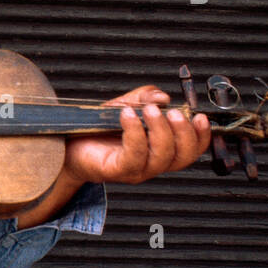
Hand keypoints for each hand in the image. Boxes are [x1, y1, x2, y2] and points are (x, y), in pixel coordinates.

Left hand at [64, 86, 211, 184]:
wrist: (66, 145)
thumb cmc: (97, 129)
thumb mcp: (125, 106)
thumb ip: (145, 98)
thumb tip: (163, 96)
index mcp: (160, 150)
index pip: (192, 150)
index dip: (202, 136)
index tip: (200, 116)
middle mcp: (152, 163)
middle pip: (183, 155)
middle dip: (183, 132)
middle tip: (173, 112)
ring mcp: (137, 170)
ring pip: (162, 156)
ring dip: (160, 129)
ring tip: (149, 110)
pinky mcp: (118, 171)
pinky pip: (135, 154)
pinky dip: (134, 131)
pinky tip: (127, 115)